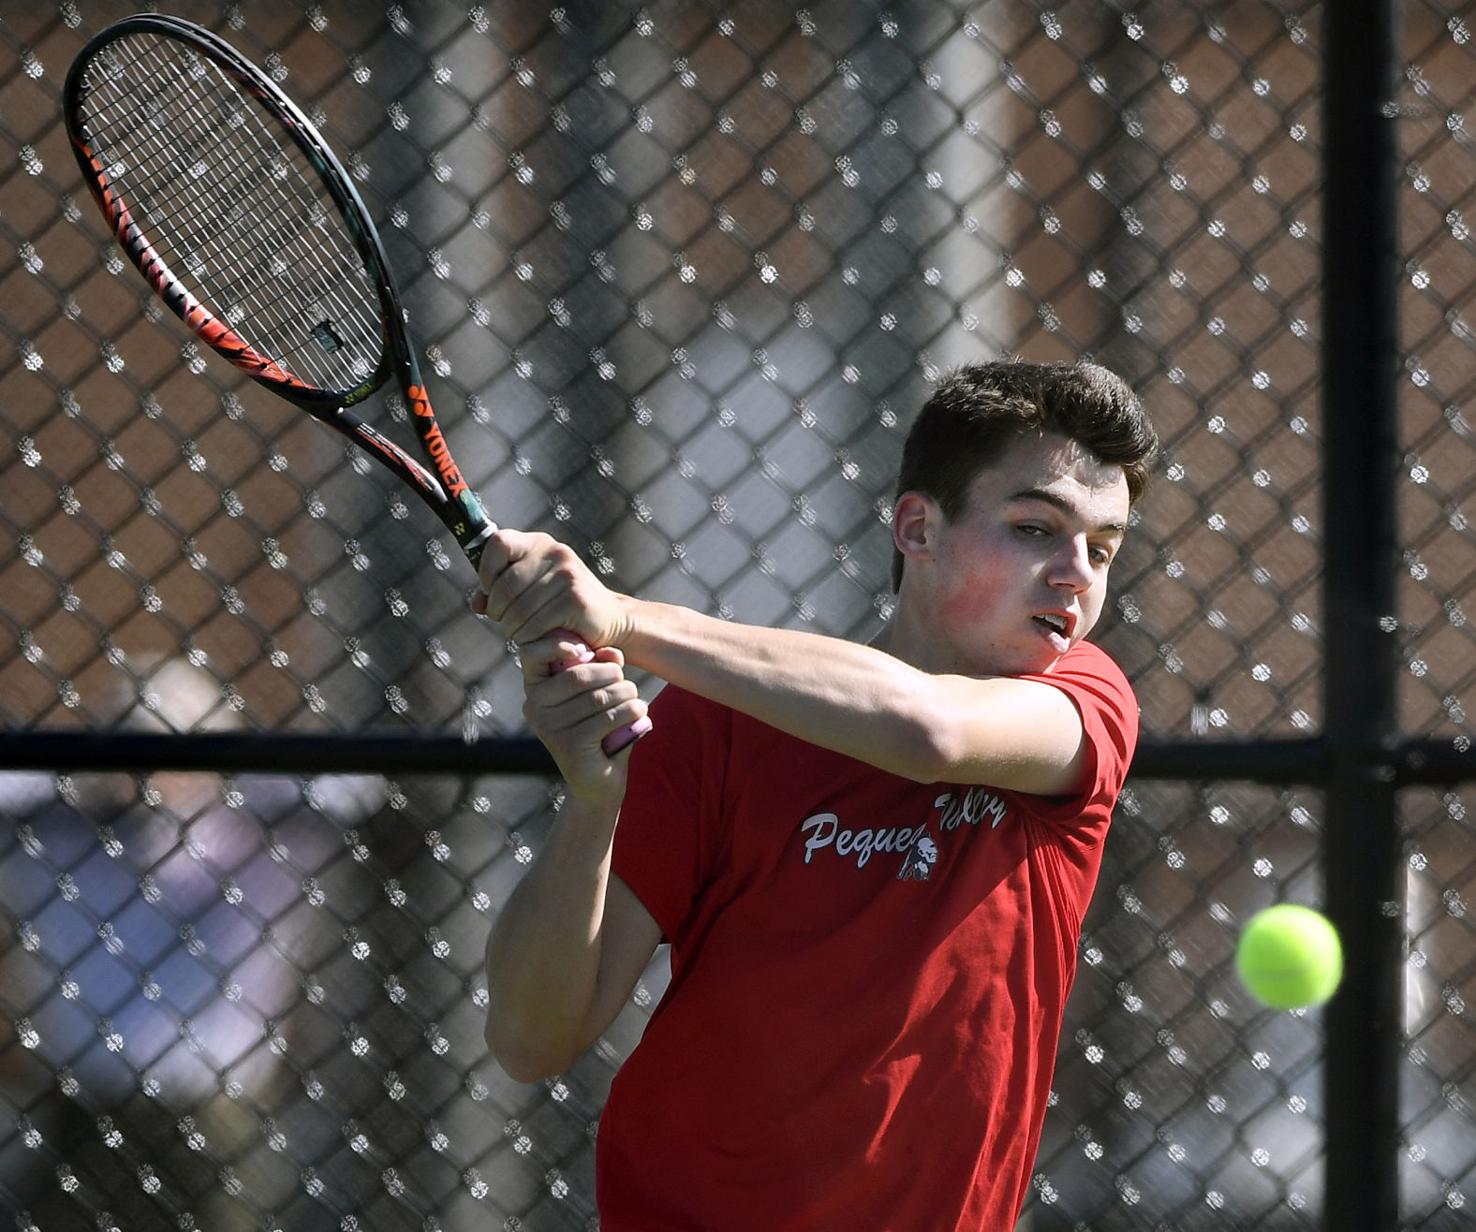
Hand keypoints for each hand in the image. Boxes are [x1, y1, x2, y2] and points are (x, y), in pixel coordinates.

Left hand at [472, 530, 629, 650]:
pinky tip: (534, 640)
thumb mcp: (531, 591)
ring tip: (519, 634)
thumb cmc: (562, 606)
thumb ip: (499, 593)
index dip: (486, 570)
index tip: (491, 591)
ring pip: (518, 609)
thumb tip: (476, 603)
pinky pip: (535, 623)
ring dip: (512, 629)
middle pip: (505, 585)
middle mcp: (555, 552)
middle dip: (498, 611)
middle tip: (504, 624)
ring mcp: (567, 574)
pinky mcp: (576, 599)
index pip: (499, 542)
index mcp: (540, 543)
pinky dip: (528, 638)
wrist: (610, 619)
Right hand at [517, 636, 647, 802]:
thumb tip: (611, 652)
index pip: (532, 653)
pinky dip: (630, 713)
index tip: (585, 651)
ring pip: (599, 697)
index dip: (558, 643)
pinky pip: (608, 718)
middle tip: (627, 687)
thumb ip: (603, 668)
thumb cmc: (599, 731)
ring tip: (636, 703)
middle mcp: (535, 708)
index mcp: (535, 690)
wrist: (597, 783)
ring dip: (627, 695)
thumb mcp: (599, 693)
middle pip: (579, 675)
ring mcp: (550, 729)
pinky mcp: (570, 747)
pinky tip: (638, 715)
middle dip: (613, 675)